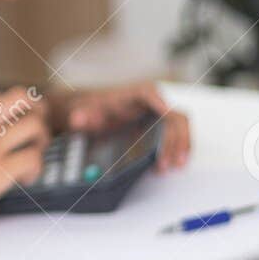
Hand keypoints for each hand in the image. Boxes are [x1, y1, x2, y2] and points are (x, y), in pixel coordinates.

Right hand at [0, 88, 49, 239]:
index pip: (1, 96)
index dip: (17, 111)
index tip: (16, 130)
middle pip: (23, 97)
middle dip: (37, 115)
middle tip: (34, 139)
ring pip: (35, 125)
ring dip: (41, 143)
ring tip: (30, 162)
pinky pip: (34, 158)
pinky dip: (37, 169)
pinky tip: (24, 181)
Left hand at [59, 81, 189, 171]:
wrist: (95, 111)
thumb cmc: (94, 109)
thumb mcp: (84, 112)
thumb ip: (81, 115)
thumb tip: (77, 119)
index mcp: (138, 93)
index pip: (155, 97)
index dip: (164, 112)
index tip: (167, 135)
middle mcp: (154, 101)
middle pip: (175, 116)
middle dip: (175, 140)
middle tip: (168, 163)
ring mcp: (160, 112)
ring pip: (180, 126)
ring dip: (180, 146)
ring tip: (173, 166)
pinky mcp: (162, 124)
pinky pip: (177, 133)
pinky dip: (177, 148)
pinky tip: (171, 163)